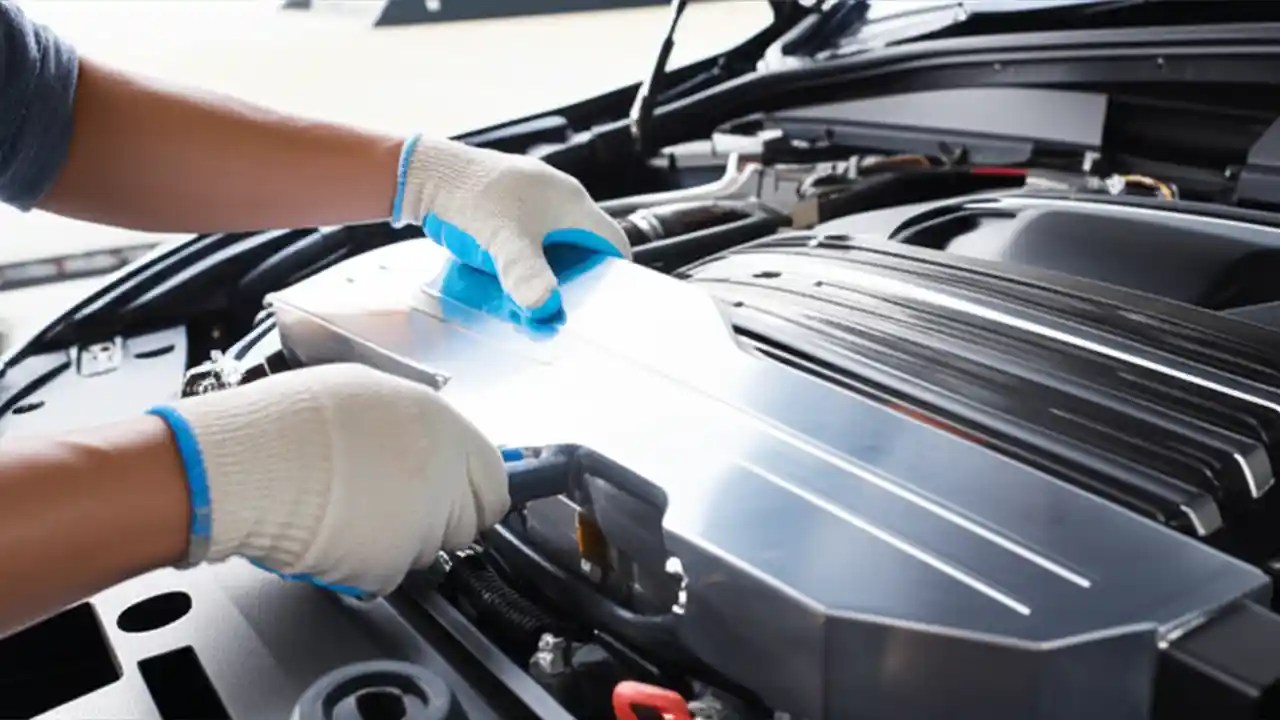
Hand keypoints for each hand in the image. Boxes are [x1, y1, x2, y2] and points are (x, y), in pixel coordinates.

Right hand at [147, 364, 508, 596]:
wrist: (241, 465)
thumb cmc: (283, 426)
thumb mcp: (362, 394)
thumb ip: (411, 424)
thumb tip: (427, 443)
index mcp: (441, 423)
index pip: (495, 478)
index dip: (470, 491)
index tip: (460, 499)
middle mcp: (442, 472)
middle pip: (468, 522)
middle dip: (438, 521)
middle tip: (391, 507)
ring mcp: (420, 520)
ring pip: (426, 550)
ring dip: (397, 540)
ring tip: (347, 511)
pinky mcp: (390, 562)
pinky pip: (388, 575)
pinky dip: (364, 565)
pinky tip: (333, 534)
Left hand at [393, 136, 630, 319]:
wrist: (425, 174)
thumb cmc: (469, 197)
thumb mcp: (505, 243)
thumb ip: (528, 277)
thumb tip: (547, 308)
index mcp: (571, 203)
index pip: (613, 243)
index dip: (614, 275)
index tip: (603, 303)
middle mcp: (558, 198)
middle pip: (584, 247)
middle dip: (576, 278)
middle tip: (563, 306)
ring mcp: (533, 200)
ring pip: (555, 244)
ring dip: (548, 271)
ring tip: (533, 296)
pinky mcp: (509, 206)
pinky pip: (530, 238)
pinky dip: (526, 259)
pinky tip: (508, 276)